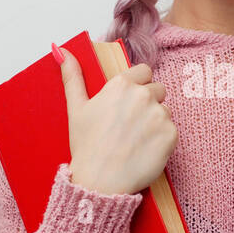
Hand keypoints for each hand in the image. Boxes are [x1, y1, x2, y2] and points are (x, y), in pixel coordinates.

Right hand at [54, 44, 177, 195]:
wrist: (100, 181)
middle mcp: (143, 95)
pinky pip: (172, 131)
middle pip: (158, 90)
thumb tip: (61, 50)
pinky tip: (145, 150)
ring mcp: (159, 115)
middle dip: (148, 104)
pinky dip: (162, 141)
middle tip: (130, 125)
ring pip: (165, 112)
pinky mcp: (171, 135)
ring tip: (135, 140)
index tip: (129, 102)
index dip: (138, 85)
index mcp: (122, 85)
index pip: (144, 71)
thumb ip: (73, 76)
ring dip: (155, 122)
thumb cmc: (87, 146)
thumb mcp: (76, 108)